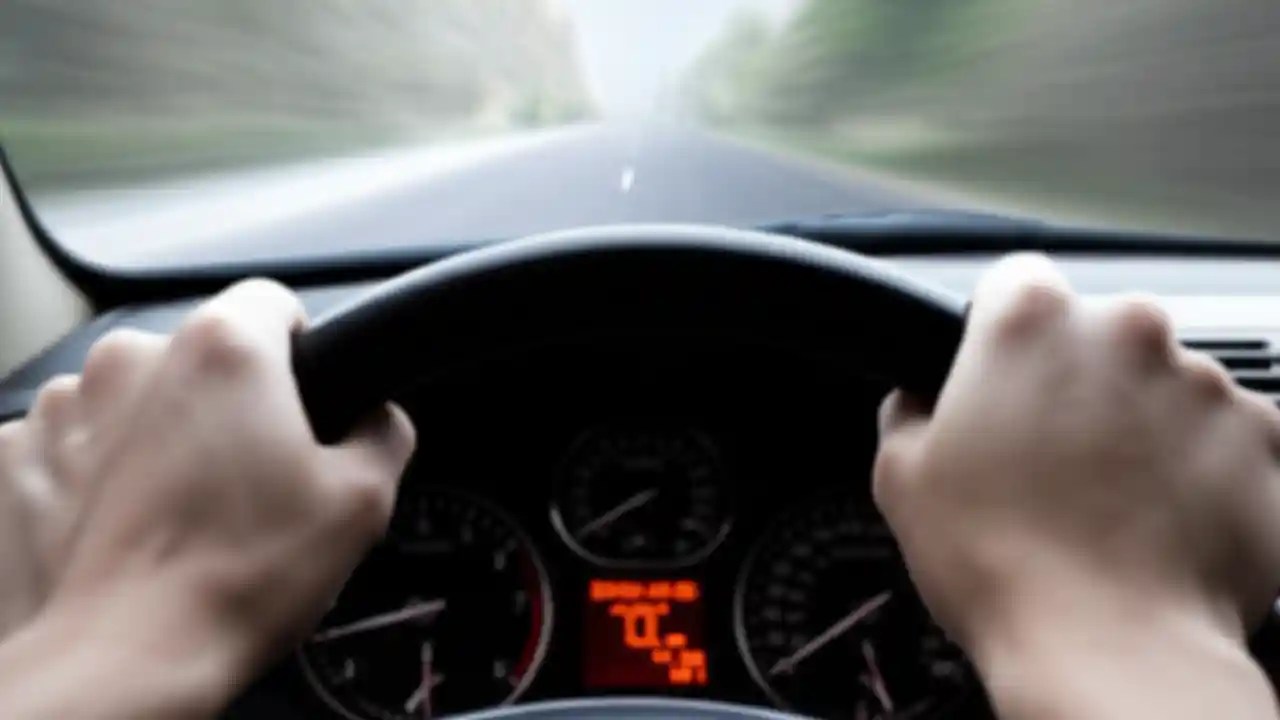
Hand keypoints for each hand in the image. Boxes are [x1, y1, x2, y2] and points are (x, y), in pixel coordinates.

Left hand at [0, 279, 414, 717]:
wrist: (124, 661)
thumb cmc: (238, 578)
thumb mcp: (362, 501)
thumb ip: (385, 432)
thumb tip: (377, 419)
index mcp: (225, 349)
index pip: (274, 303)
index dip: (300, 350)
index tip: (301, 402)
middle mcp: (135, 359)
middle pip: (201, 356)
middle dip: (228, 404)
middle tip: (253, 479)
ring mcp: (64, 407)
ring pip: (135, 399)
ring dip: (159, 436)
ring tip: (186, 514)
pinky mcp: (15, 458)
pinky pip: (74, 445)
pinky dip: (98, 474)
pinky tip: (130, 529)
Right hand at [874, 255, 1279, 717]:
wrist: (1110, 651)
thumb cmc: (999, 563)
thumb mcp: (902, 478)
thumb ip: (911, 412)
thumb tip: (923, 402)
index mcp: (1030, 322)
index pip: (1014, 280)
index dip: (1000, 330)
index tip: (1001, 376)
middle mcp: (1127, 331)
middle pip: (1099, 331)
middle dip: (1078, 380)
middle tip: (1053, 457)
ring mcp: (1207, 382)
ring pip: (1166, 384)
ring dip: (1143, 426)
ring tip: (1113, 504)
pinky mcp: (1268, 438)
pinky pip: (1228, 436)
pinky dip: (1203, 468)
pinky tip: (1163, 522)